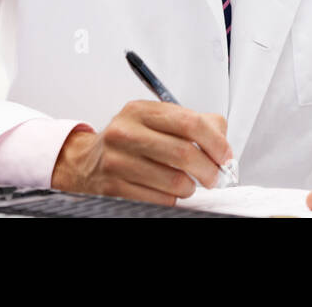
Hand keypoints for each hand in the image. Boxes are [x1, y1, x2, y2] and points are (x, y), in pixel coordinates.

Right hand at [51, 100, 230, 205]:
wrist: (86, 161)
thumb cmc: (130, 140)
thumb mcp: (158, 120)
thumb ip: (195, 122)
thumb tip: (223, 141)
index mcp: (141, 110)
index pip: (190, 123)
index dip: (215, 142)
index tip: (226, 156)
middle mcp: (126, 132)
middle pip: (183, 153)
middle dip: (209, 170)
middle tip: (216, 176)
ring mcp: (117, 160)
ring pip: (173, 181)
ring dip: (190, 187)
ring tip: (189, 183)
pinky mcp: (113, 187)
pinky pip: (159, 199)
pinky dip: (172, 199)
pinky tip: (169, 191)